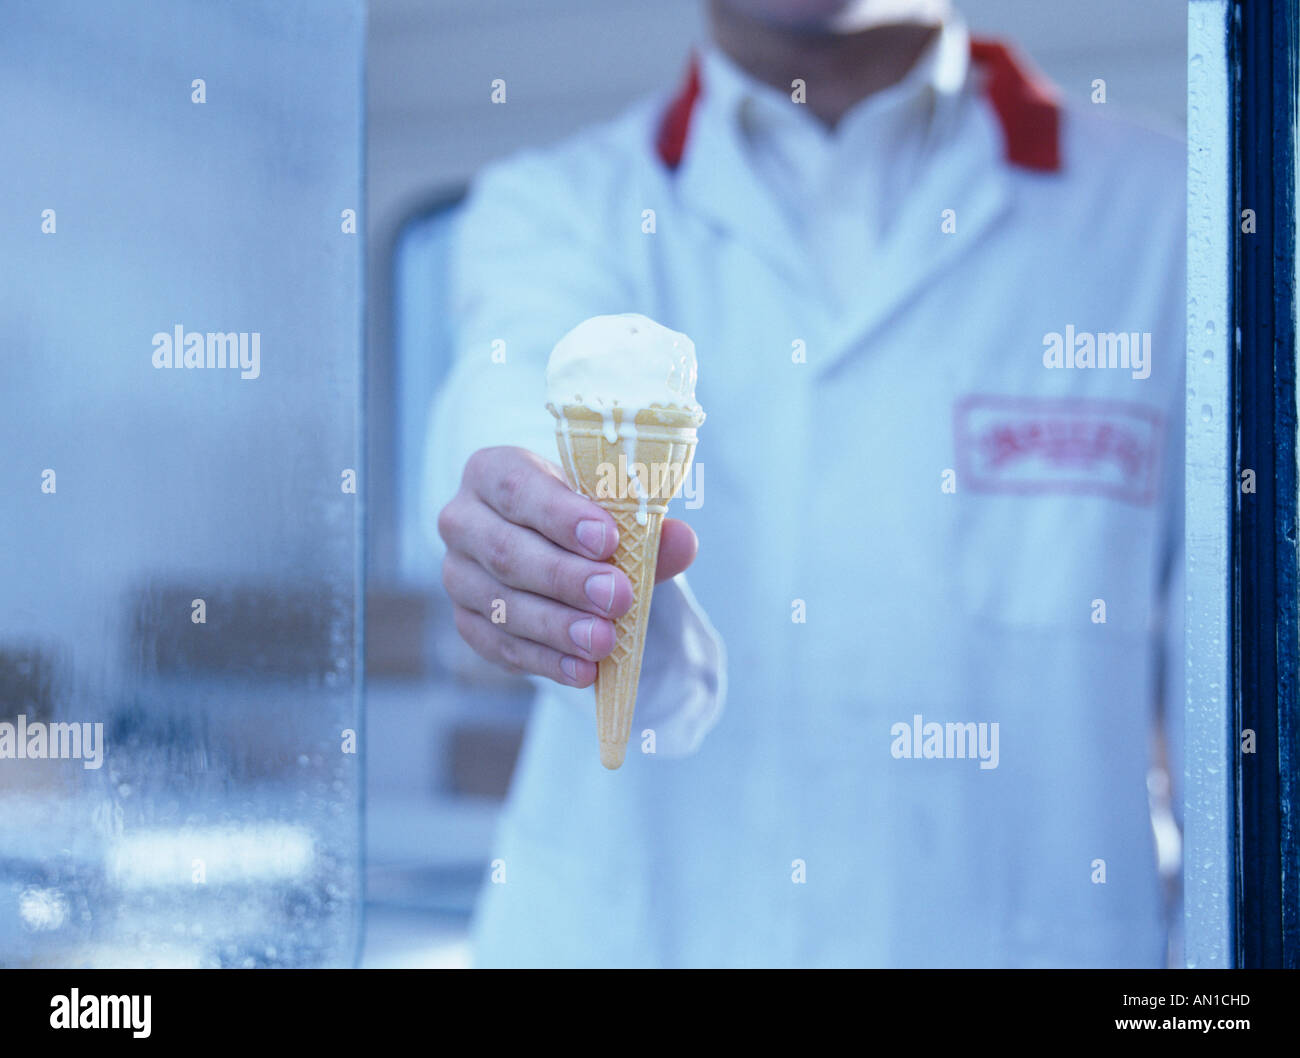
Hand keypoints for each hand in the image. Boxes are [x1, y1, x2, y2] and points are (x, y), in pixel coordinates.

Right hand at [437, 446, 697, 686]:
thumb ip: (644, 525)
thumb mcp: (609, 511)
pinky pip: (501, 645)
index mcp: (492, 473)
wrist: (551, 550)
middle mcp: (463, 520)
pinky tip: (583, 670)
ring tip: (604, 640)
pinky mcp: (467, 621)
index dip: (559, 515)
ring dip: (557, 626)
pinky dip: (545, 660)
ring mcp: (458, 575)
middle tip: (617, 597)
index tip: (607, 539)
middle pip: (506, 551)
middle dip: (565, 578)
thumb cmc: (579, 519)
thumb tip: (682, 541)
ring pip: (501, 604)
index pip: (515, 487)